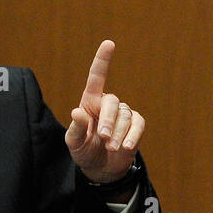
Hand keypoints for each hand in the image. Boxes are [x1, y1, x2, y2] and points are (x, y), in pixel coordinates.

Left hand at [64, 40, 145, 183]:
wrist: (101, 169)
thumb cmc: (84, 151)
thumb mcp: (74, 143)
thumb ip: (75, 128)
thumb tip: (77, 111)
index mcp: (90, 102)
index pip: (96, 78)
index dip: (102, 60)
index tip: (109, 43)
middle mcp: (107, 104)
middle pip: (112, 103)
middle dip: (107, 121)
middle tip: (102, 138)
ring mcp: (123, 114)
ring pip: (125, 116)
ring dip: (117, 134)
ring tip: (111, 148)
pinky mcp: (135, 126)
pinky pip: (138, 125)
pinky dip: (132, 136)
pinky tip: (125, 147)